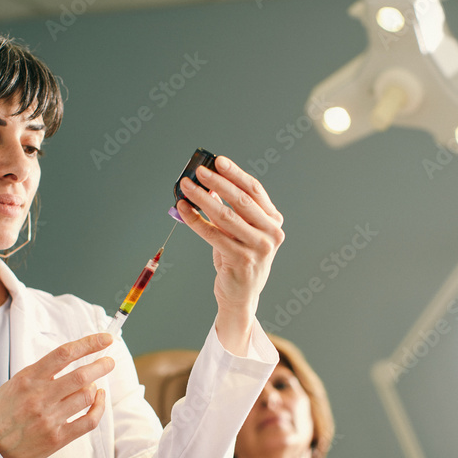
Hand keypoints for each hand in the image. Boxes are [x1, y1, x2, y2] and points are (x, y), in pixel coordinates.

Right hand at [0, 333, 115, 457]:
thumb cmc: (3, 412)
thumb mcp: (15, 384)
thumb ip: (41, 373)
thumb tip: (73, 359)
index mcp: (28, 378)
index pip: (64, 354)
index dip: (89, 343)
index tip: (105, 339)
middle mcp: (40, 397)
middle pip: (82, 375)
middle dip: (101, 365)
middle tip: (109, 362)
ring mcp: (49, 418)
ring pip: (87, 396)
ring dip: (96, 386)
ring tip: (94, 384)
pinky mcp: (57, 438)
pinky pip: (88, 421)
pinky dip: (99, 408)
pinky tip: (98, 400)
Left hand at [176, 155, 283, 353]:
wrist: (241, 295)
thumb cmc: (239, 259)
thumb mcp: (239, 231)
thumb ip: (230, 209)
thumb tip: (209, 185)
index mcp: (274, 221)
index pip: (254, 191)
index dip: (235, 174)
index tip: (218, 161)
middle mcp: (271, 234)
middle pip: (242, 201)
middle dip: (218, 183)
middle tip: (199, 171)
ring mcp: (258, 249)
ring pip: (226, 217)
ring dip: (202, 199)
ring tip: (186, 187)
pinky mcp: (241, 261)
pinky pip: (213, 235)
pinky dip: (195, 220)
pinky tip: (183, 209)